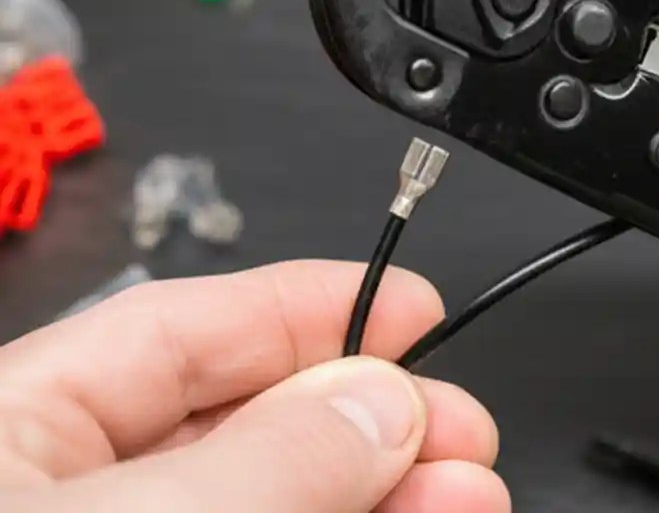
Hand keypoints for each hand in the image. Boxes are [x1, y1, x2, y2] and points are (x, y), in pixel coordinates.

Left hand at [0, 260, 508, 511]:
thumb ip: (263, 460)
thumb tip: (380, 401)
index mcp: (16, 429)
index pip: (181, 330)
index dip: (311, 308)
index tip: (412, 310)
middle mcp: (72, 493)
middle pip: (251, 421)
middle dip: (374, 414)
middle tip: (459, 425)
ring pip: (283, 498)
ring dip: (391, 488)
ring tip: (470, 492)